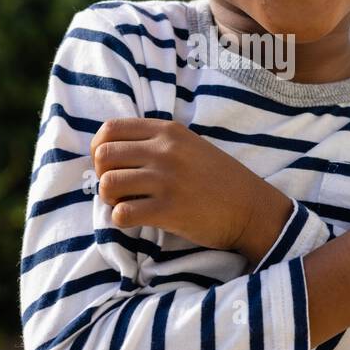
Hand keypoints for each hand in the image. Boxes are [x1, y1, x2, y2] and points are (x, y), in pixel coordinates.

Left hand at [90, 117, 292, 260]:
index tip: (108, 164)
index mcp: (168, 131)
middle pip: (104, 156)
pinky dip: (120, 219)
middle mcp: (164, 150)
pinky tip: (134, 219)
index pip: (111, 129)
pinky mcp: (168, 210)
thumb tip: (113, 152)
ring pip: (108, 184)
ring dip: (109, 199)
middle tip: (118, 188)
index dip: (99, 148)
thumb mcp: (189, 146)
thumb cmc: (218, 179)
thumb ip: (156, 142)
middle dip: (101, 175)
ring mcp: (166, 180)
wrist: (251, 208)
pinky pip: (122, 213)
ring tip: (125, 204)